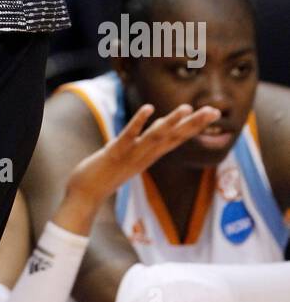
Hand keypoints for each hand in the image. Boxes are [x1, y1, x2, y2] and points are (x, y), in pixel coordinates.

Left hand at [64, 102, 221, 216]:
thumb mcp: (133, 155)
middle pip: (174, 137)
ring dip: (171, 122)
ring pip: (156, 137)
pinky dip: (139, 123)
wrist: (87, 193)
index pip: (178, 138)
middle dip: (195, 124)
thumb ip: (148, 142)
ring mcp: (131, 155)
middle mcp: (146, 155)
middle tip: (215, 110)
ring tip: (187, 107)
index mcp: (151, 154)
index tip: (214, 112)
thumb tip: (161, 125)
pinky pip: (129, 137)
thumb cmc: (108, 172)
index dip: (196, 125)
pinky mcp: (115, 153)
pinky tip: (148, 109)